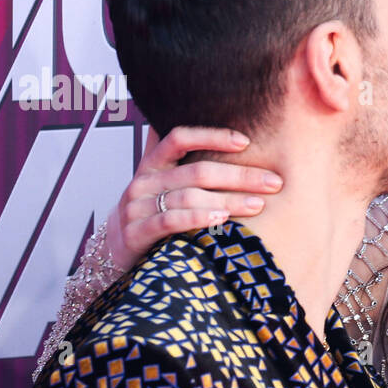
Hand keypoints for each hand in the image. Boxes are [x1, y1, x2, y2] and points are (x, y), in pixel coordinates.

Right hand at [105, 126, 284, 269]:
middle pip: (197, 171)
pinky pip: (170, 221)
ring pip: (189, 197)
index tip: (246, 141)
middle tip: (273, 181)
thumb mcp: (162, 185)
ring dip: (228, 199)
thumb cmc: (150, 214)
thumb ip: (184, 163)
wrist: (114, 251)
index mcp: (152, 164)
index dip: (212, 136)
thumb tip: (226, 137)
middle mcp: (144, 182)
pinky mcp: (136, 233)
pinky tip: (222, 218)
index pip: (179, 138)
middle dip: (240, 175)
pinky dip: (198, 218)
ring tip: (258, 204)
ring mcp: (137, 207)